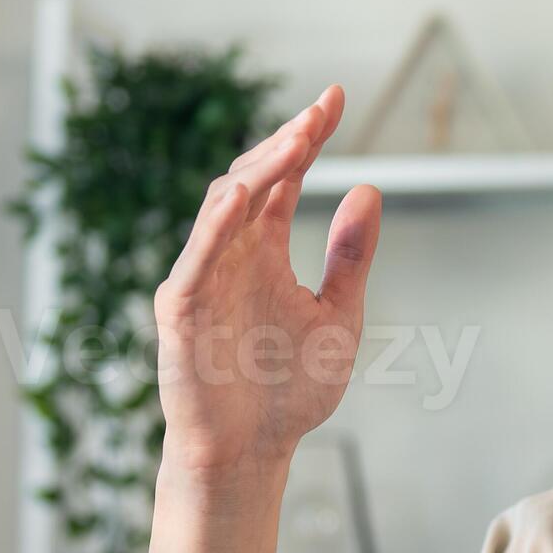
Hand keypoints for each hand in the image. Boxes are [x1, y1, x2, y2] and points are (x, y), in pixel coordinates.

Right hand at [152, 85, 382, 482]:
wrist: (251, 453)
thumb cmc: (288, 391)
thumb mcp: (338, 316)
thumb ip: (351, 258)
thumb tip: (370, 189)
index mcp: (264, 251)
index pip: (284, 180)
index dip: (306, 138)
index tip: (335, 99)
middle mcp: (231, 255)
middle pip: (253, 180)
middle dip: (285, 144)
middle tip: (319, 114)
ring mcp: (203, 278)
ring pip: (223, 207)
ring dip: (258, 172)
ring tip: (296, 142)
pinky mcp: (182, 311)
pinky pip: (197, 260)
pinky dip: (215, 226)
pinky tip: (241, 196)